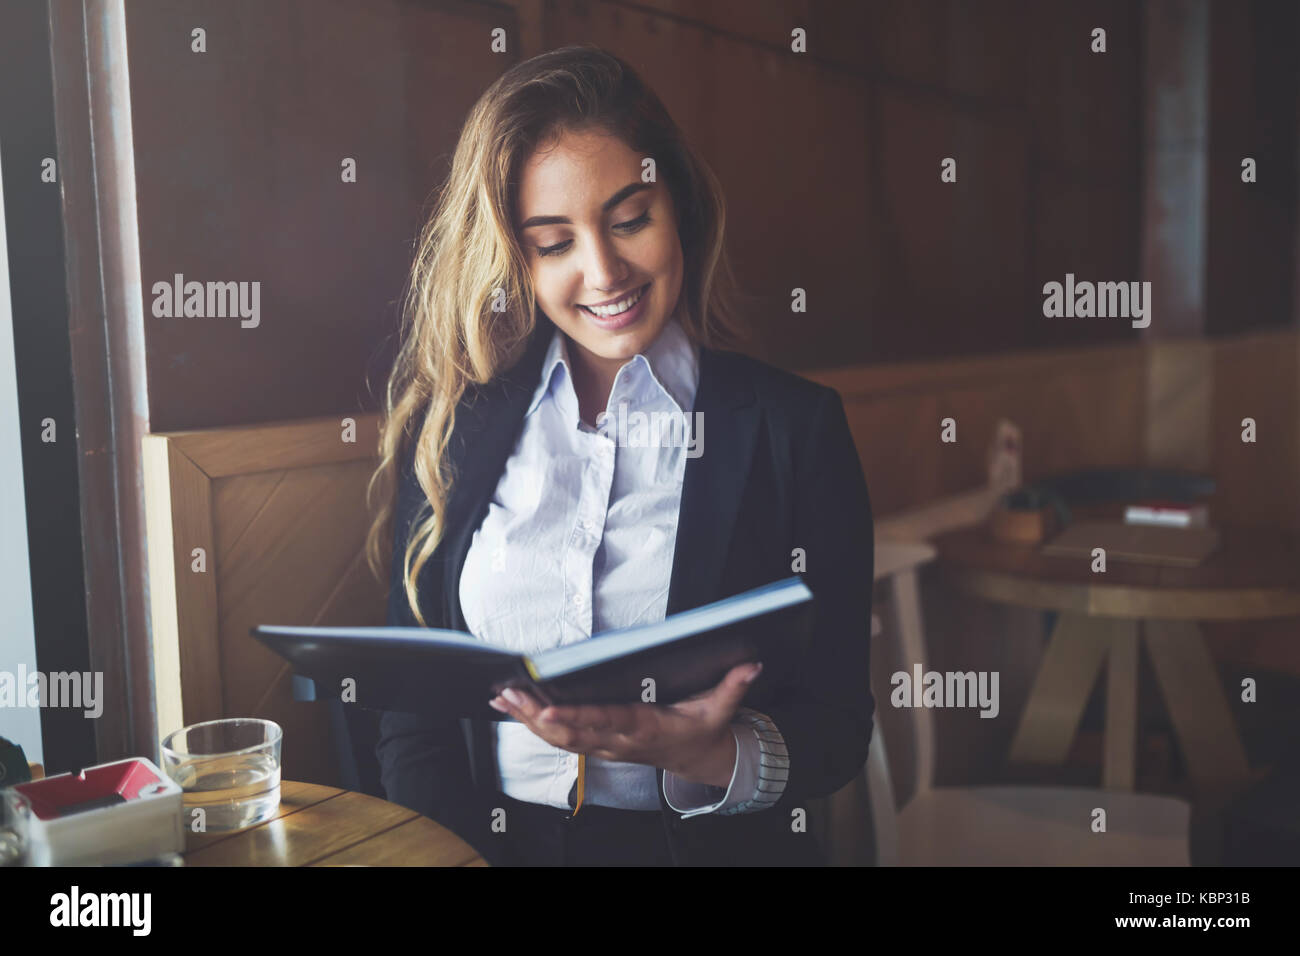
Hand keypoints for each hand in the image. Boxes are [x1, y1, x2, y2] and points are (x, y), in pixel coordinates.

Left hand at [488, 661, 762, 786]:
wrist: (698, 760)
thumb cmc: (702, 730)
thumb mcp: (721, 710)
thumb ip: (733, 687)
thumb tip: (751, 665)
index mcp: (645, 728)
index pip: (605, 723)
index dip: (575, 719)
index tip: (548, 710)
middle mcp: (619, 741)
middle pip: (571, 733)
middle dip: (537, 715)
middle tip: (510, 694)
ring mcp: (606, 747)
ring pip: (559, 738)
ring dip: (527, 719)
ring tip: (502, 696)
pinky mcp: (597, 745)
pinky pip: (560, 739)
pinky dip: (533, 724)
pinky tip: (512, 707)